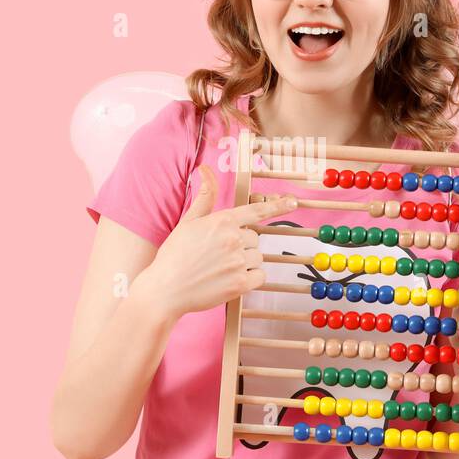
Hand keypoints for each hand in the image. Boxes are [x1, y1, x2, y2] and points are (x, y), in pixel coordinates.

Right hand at [134, 164, 298, 320]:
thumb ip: (205, 196)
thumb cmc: (174, 255)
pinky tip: (229, 280)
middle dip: (242, 246)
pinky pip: (260, 277)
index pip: (256, 211)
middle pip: (255, 239)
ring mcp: (238, 262)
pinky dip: (250, 280)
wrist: (165, 290)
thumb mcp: (188, 221)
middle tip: (219, 256)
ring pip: (258, 258)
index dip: (277, 206)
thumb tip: (206, 169)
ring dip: (246, 264)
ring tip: (221, 269)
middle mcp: (233, 238)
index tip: (293, 202)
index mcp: (223, 221)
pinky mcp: (241, 284)